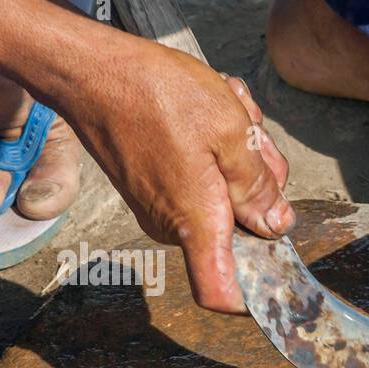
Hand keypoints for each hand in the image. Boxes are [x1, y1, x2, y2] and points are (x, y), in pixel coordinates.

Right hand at [57, 40, 291, 312]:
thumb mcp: (230, 131)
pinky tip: (208, 115)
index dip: (251, 296)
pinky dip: (215, 150)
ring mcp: (162, 207)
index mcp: (195, 222)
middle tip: (253, 137)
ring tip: (227, 113)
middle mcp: (174, 226)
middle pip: (240, 231)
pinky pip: (202, 180)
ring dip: (239, 157)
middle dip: (259, 186)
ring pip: (225, 198)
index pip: (220, 293)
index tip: (278, 275)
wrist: (91, 71)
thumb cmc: (155, 94)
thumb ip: (258, 186)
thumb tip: (275, 225)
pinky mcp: (155, 188)